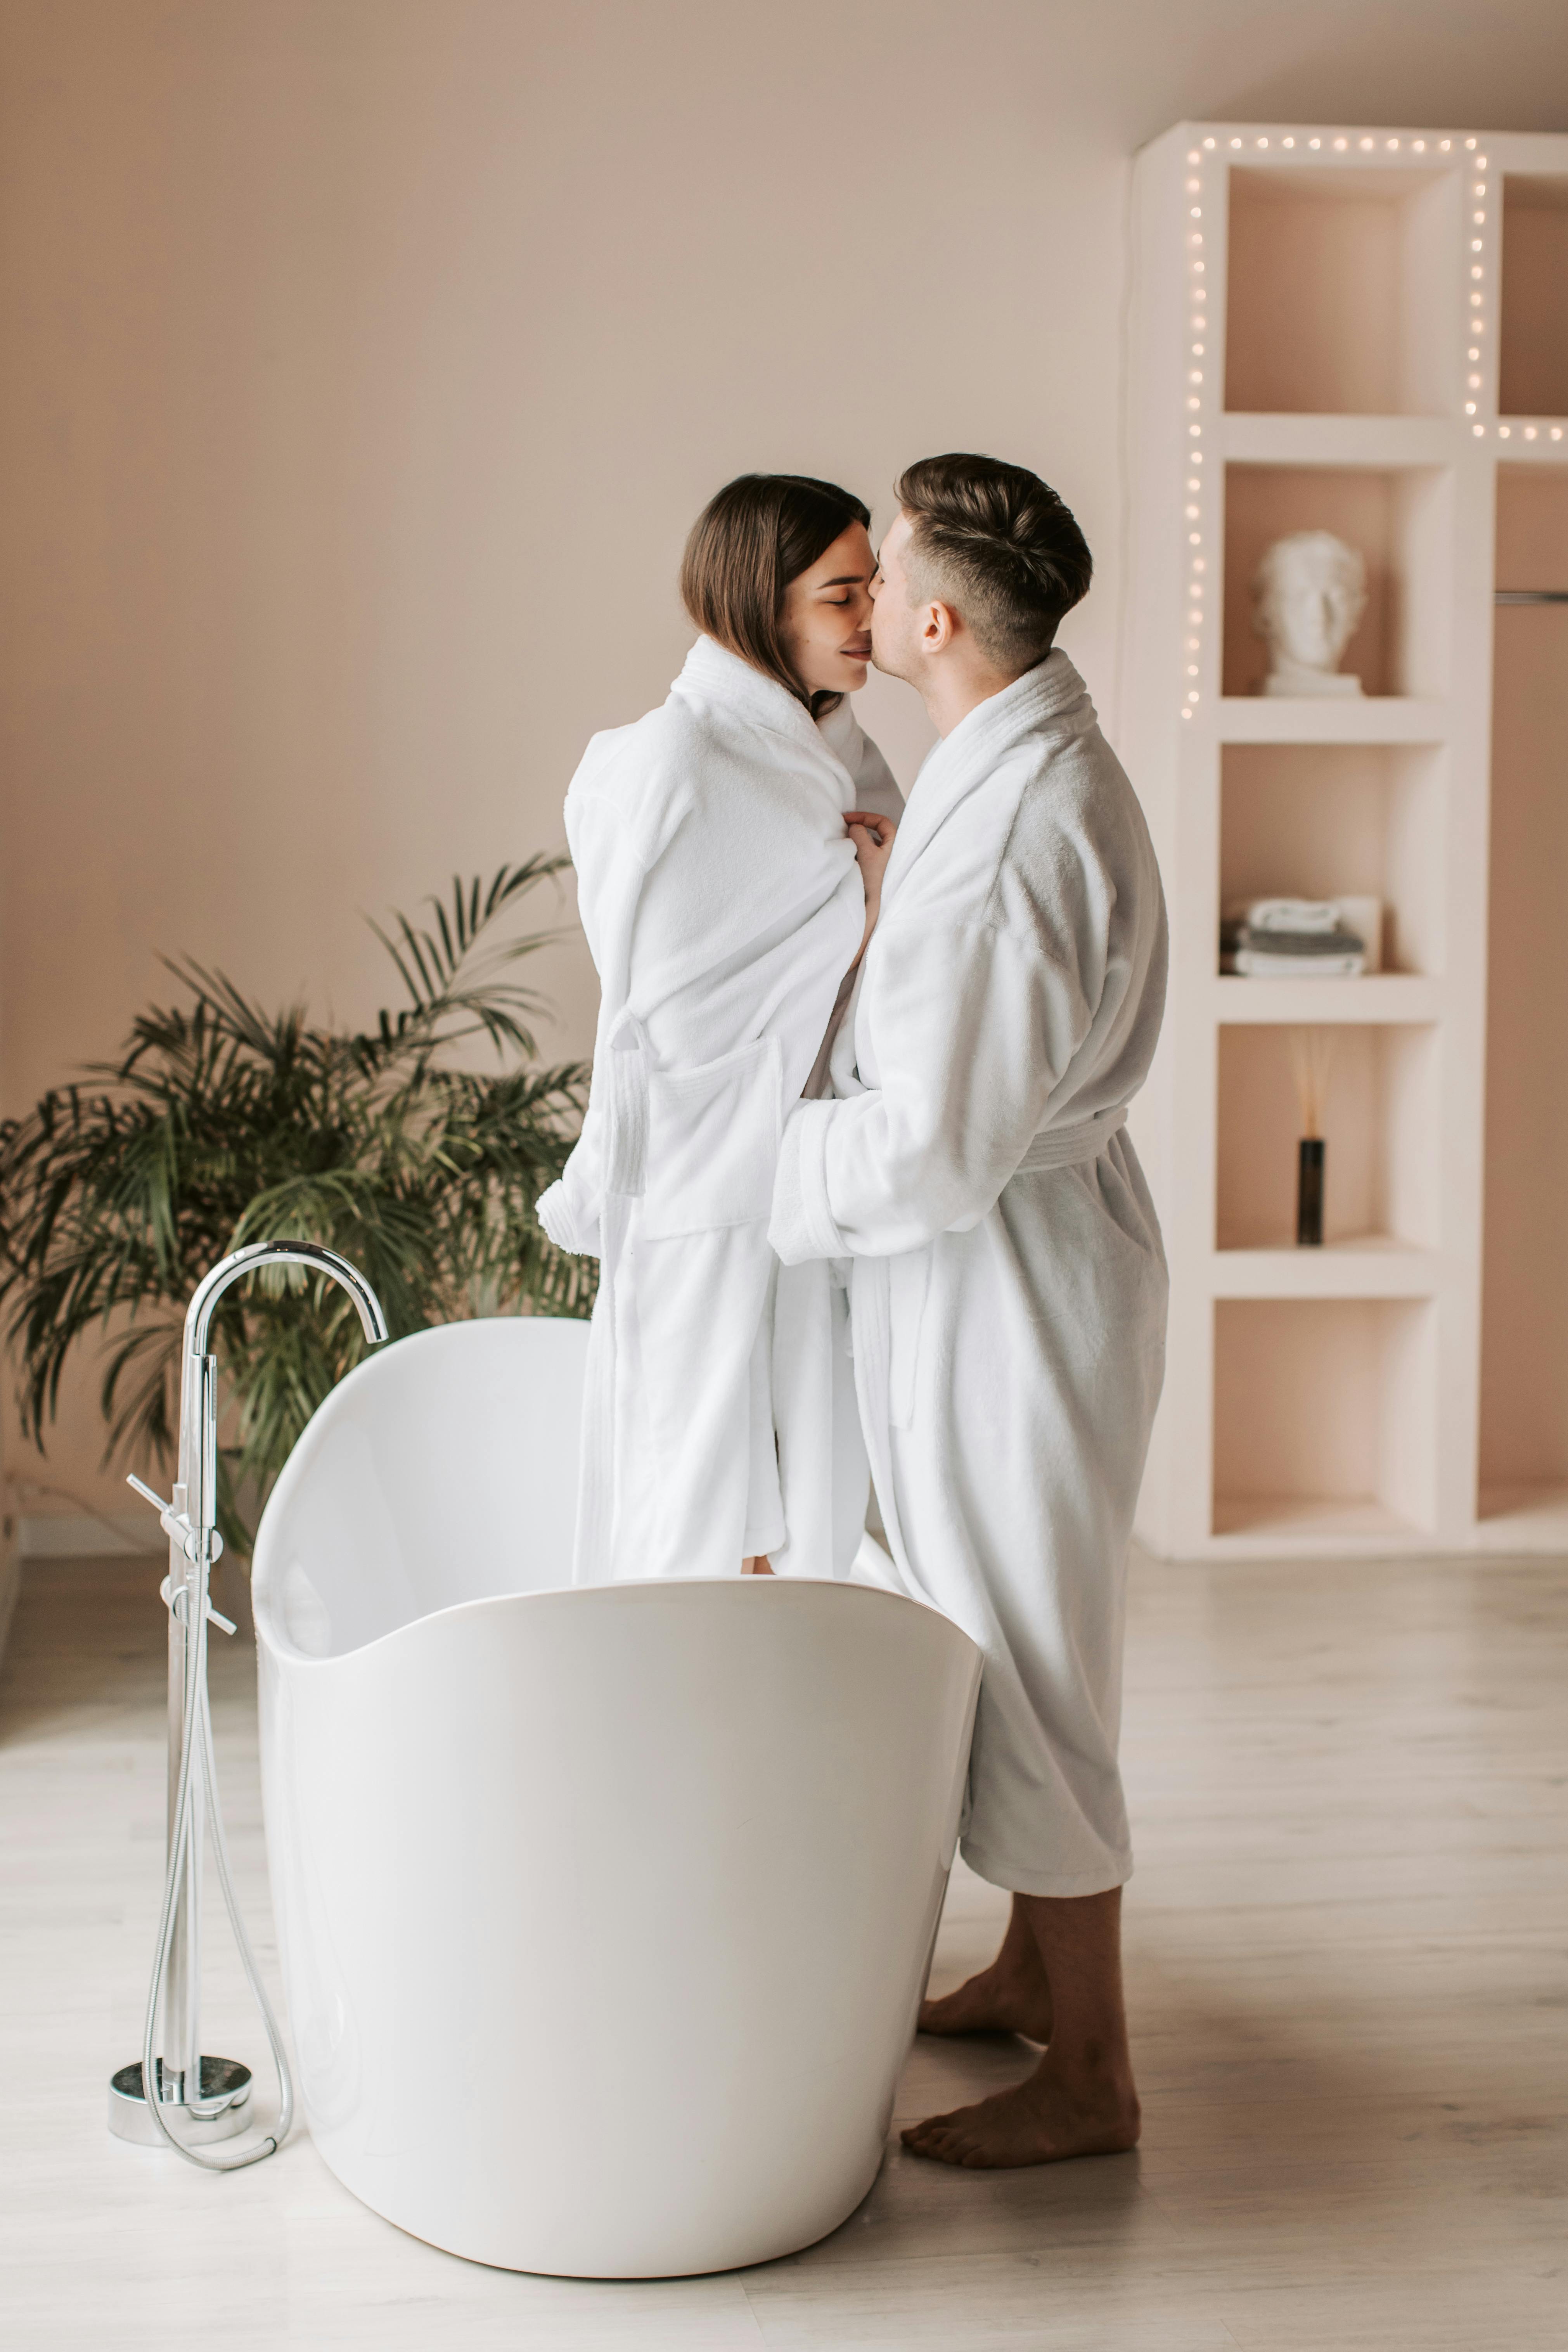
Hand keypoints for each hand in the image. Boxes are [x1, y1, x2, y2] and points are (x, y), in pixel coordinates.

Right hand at [845, 812, 894, 959]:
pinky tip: (839, 856)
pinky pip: (857, 857)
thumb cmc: (870, 881)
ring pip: (863, 846)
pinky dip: (848, 853)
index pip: (883, 823)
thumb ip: (859, 834)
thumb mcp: (866, 852)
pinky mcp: (865, 875)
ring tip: (838, 842)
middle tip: (840, 828)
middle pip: (872, 834)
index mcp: (893, 848)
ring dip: (850, 842)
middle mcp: (886, 856)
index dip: (867, 816)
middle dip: (856, 829)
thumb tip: (853, 827)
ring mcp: (876, 866)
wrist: (866, 910)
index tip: (849, 819)